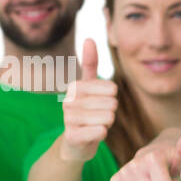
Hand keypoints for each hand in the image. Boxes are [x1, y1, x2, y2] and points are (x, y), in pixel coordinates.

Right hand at [60, 39, 117, 161]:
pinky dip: (102, 134)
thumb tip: (89, 38)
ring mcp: (68, 119)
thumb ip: (90, 64)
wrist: (75, 143)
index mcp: (75, 87)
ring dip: (106, 124)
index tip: (100, 103)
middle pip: (112, 103)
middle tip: (97, 117)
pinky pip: (101, 132)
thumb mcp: (88, 87)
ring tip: (94, 125)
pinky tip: (92, 135)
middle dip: (110, 112)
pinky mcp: (72, 136)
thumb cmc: (86, 112)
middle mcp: (68, 100)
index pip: (112, 88)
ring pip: (108, 118)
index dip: (112, 99)